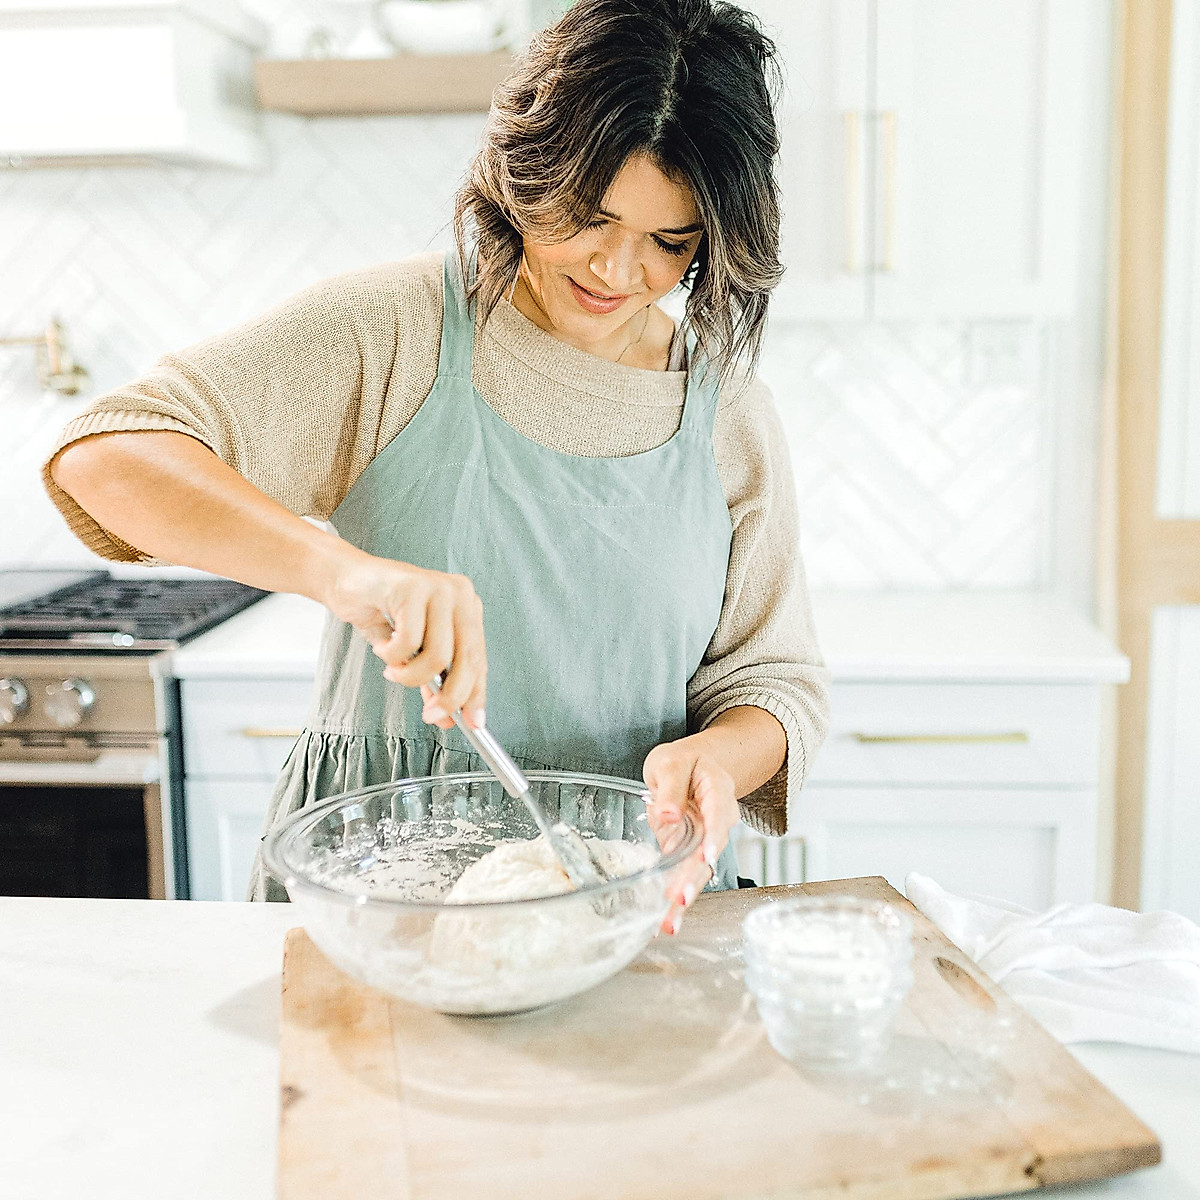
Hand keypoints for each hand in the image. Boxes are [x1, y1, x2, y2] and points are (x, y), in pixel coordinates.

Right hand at [322, 548, 486, 728]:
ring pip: (437, 656)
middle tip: (430, 715)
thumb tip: (447, 717)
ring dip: (409, 674)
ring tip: (392, 669)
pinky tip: (382, 646)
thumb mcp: (413, 652)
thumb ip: (432, 680)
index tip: (473, 724)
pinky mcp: (413, 586)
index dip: (476, 694)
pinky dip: (391, 655)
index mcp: (467, 608)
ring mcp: (438, 588)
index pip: (479, 659)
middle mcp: (460, 595)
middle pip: (467, 659)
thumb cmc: (381, 613)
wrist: (346, 580)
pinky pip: (408, 641)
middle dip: (449, 697)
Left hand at [642, 740, 737, 935]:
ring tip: (668, 924)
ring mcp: (704, 840)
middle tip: (678, 900)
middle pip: (708, 853)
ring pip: (697, 873)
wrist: (693, 767)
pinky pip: (684, 877)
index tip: (705, 857)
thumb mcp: (673, 761)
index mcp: (718, 792)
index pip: (718, 817)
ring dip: (683, 899)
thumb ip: (671, 787)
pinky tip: (664, 921)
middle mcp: (717, 821)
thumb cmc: (685, 761)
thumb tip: (667, 813)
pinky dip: (674, 899)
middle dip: (694, 879)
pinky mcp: (690, 853)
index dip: (713, 838)